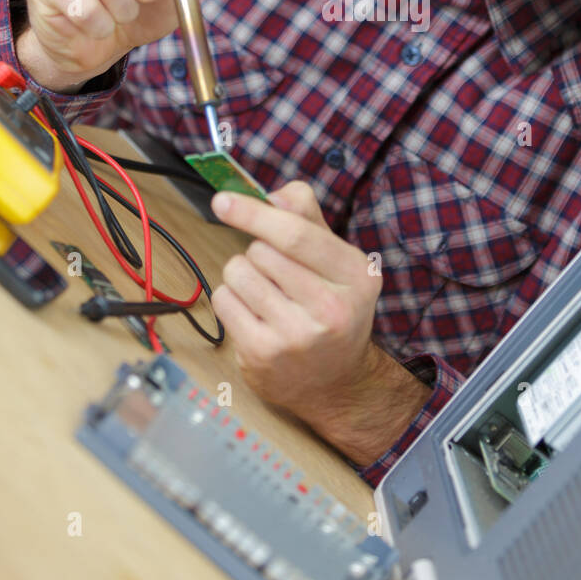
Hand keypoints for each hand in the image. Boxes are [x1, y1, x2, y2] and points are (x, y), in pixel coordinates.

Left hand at [211, 182, 433, 463]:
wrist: (337, 383)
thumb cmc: (332, 309)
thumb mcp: (337, 261)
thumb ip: (309, 219)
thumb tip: (274, 196)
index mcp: (357, 276)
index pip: (296, 235)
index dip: (254, 212)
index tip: (223, 201)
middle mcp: (332, 309)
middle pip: (261, 250)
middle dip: (257, 250)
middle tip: (275, 272)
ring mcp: (296, 336)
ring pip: (238, 272)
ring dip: (242, 274)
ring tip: (264, 292)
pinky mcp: (262, 355)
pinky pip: (224, 300)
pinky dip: (231, 298)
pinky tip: (253, 313)